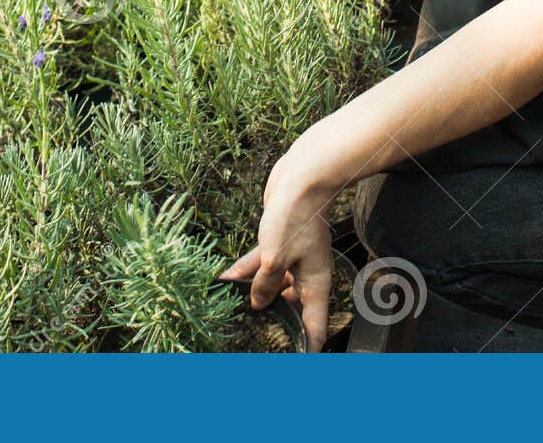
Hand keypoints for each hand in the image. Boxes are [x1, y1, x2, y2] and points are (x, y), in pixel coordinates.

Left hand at [218, 154, 337, 351]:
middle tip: (258, 339)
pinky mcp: (281, 242)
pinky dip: (247, 270)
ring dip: (254, 293)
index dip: (308, 349)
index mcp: (315, 284)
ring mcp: (294, 257)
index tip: (297, 364)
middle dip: (276, 322)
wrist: (302, 178)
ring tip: (233, 309)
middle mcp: (307, 274)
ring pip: (273, 284)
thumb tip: (256, 305)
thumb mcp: (274, 257)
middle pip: (293, 307)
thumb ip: (263, 285)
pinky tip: (226, 277)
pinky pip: (263, 264)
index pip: (315, 326)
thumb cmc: (295, 218)